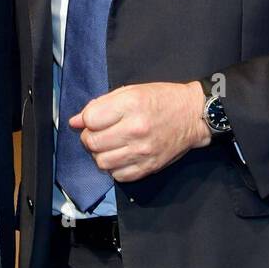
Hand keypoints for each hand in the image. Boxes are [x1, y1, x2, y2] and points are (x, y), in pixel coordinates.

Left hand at [69, 81, 209, 182]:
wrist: (193, 115)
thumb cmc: (162, 99)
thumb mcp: (131, 91)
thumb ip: (101, 105)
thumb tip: (75, 121)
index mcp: (131, 104)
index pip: (90, 119)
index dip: (87, 119)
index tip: (94, 119)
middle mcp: (136, 129)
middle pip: (92, 142)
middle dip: (89, 138)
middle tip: (98, 134)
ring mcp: (143, 151)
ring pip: (102, 162)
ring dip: (100, 154)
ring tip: (109, 146)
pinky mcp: (149, 167)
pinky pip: (118, 176)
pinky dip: (114, 167)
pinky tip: (121, 156)